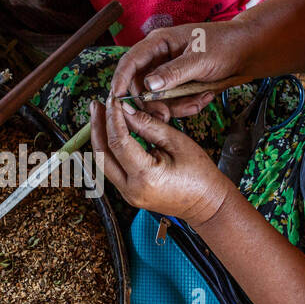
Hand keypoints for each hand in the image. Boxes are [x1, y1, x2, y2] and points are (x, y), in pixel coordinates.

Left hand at [90, 96, 235, 224]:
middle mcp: (131, 190)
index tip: (112, 99)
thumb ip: (148, 126)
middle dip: (97, 126)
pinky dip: (109, 149)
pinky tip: (111, 133)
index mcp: (146, 177)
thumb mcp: (177, 142)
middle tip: (97, 104)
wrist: (208, 204)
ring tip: (101, 115)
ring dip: (100, 137)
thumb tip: (125, 111)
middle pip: (102, 154)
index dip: (112, 118)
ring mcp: (127, 195)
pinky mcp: (129, 194)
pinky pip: (112, 169)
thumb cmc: (200, 174)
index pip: (118, 142)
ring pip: (103, 163)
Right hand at [110, 20, 256, 121]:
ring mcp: (169, 74)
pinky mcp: (179, 85)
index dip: (120, 80)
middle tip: (165, 115)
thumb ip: (173, 73)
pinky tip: (204, 97)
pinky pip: (174, 102)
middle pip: (140, 86)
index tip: (117, 99)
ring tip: (199, 100)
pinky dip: (187, 105)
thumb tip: (147, 86)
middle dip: (153, 103)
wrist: (248, 51)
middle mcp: (159, 59)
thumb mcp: (199, 59)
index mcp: (158, 43)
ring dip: (176, 106)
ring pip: (158, 99)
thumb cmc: (225, 45)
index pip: (130, 61)